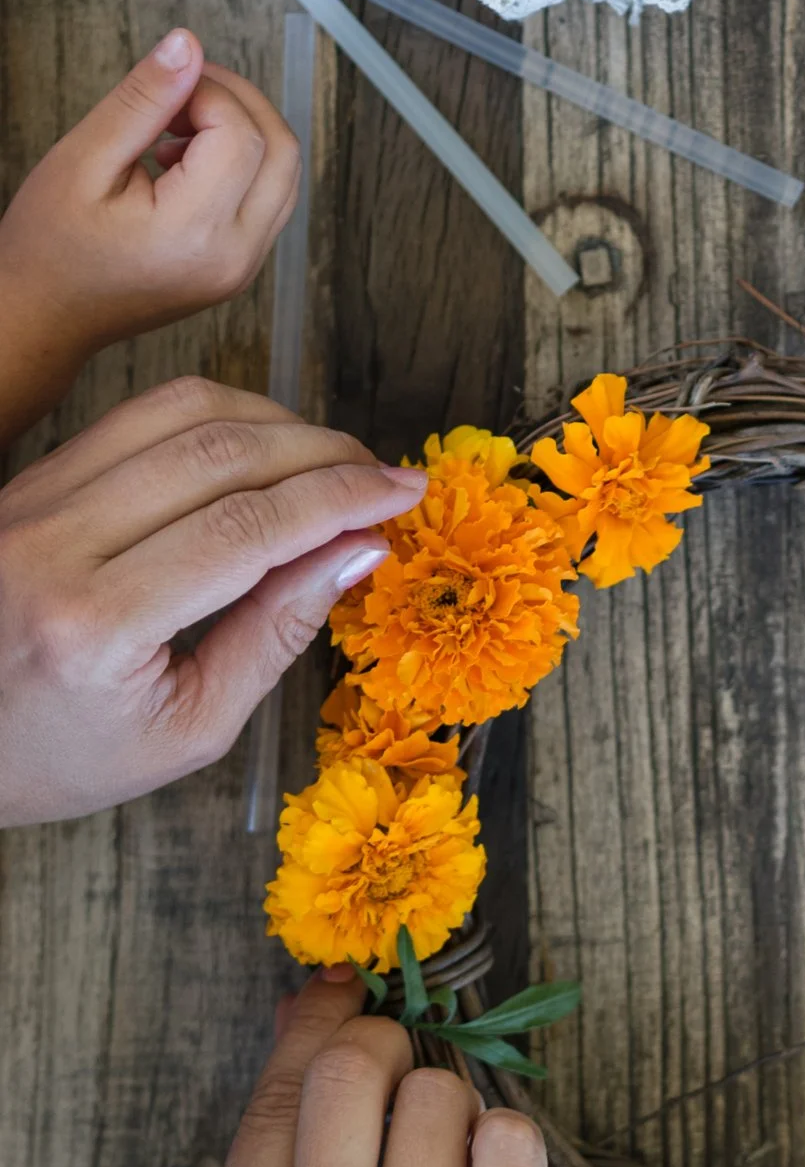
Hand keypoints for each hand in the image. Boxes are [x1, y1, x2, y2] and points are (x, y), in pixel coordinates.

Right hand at [0, 28, 299, 448]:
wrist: (41, 318)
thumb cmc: (48, 248)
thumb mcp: (83, 160)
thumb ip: (143, 100)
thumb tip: (187, 45)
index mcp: (196, 235)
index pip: (242, 136)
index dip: (209, 92)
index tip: (165, 86)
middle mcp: (235, 257)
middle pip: (281, 151)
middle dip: (238, 103)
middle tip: (181, 89)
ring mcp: (243, 268)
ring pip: (284, 174)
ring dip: (244, 131)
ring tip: (174, 127)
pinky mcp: (239, 267)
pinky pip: (269, 198)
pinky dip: (242, 164)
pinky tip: (183, 161)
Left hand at [0, 377, 424, 824]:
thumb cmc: (64, 755)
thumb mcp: (189, 730)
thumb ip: (276, 636)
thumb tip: (362, 549)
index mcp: (95, 627)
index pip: (248, 529)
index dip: (341, 499)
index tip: (406, 494)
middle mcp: (52, 546)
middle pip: (220, 453)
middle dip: (324, 453)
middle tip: (383, 475)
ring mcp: (32, 500)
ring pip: (180, 411)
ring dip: (277, 422)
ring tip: (332, 461)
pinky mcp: (31, 478)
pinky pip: (139, 417)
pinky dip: (219, 417)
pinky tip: (264, 451)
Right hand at [200, 977, 614, 1166]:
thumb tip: (312, 1011)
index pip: (273, 1096)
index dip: (320, 1025)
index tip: (348, 996)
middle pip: (352, 1070)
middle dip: (394, 1047)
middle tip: (417, 1082)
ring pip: (440, 1096)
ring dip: (461, 1112)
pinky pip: (512, 1144)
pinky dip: (513, 1146)